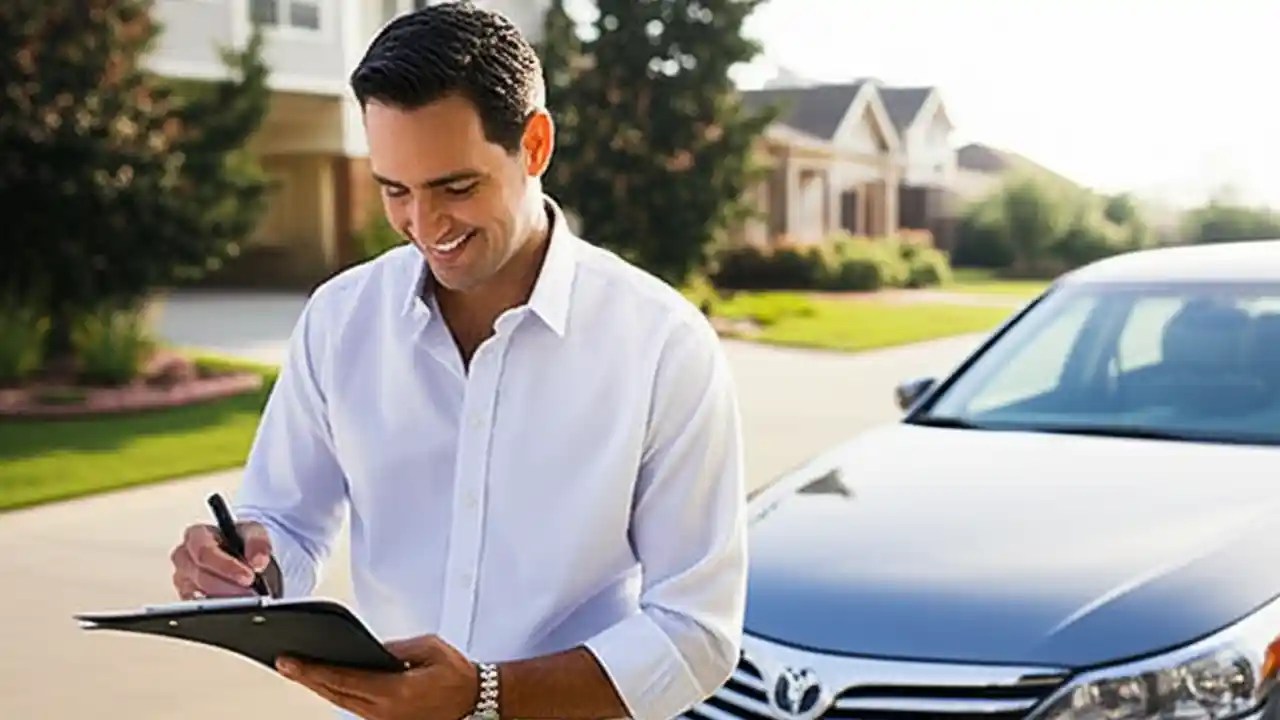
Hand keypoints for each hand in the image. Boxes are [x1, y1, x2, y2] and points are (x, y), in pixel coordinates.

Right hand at [169, 521, 271, 598]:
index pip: (204, 552)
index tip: (247, 576)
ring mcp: (183, 579)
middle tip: (250, 594)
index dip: (227, 566)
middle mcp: (185, 557)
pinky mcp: (187, 597)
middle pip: (201, 576)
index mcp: (196, 535)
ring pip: (198, 594)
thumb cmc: (241, 541)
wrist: (242, 555)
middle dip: (228, 586)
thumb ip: (257, 543)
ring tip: (245, 601)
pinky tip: (232, 608)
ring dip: (223, 599)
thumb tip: (258, 561)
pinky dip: (216, 609)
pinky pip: (197, 607)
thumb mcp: (254, 533)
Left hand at [276, 634, 478, 719]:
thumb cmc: (455, 674)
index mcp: (394, 692)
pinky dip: (338, 693)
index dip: (312, 670)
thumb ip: (395, 648)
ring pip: (342, 703)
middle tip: (284, 663)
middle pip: (335, 695)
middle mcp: (384, 712)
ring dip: (320, 687)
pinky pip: (355, 708)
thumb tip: (369, 649)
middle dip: (307, 679)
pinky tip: (327, 682)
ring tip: (300, 670)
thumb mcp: (428, 648)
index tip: (289, 661)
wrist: (474, 700)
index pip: (342, 680)